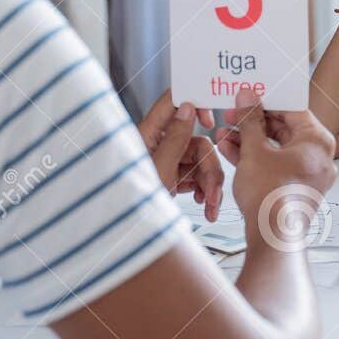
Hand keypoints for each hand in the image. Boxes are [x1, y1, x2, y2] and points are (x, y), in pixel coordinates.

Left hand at [137, 93, 223, 221]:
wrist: (126, 234)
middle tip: (213, 193)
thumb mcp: (159, 169)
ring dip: (210, 185)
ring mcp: (164, 163)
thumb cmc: (131, 202)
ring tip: (210, 207)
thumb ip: (175, 138)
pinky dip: (203, 190)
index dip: (194, 104)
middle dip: (209, 169)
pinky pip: (194, 177)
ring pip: (199, 163)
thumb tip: (188, 108)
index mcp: (148, 134)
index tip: (209, 120)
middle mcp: (157, 145)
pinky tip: (204, 205)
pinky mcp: (169, 179)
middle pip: (195, 142)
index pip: (172, 103)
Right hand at [216, 87, 336, 246]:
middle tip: (231, 115)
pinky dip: (256, 158)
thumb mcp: (255, 150)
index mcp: (318, 141)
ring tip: (224, 134)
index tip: (248, 98)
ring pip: (277, 149)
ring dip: (250, 140)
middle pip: (285, 129)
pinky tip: (230, 151)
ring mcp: (309, 176)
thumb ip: (250, 120)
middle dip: (254, 123)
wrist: (272, 237)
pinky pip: (276, 166)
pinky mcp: (297, 190)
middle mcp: (319, 157)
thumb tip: (248, 97)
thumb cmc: (271, 195)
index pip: (293, 110)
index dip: (267, 101)